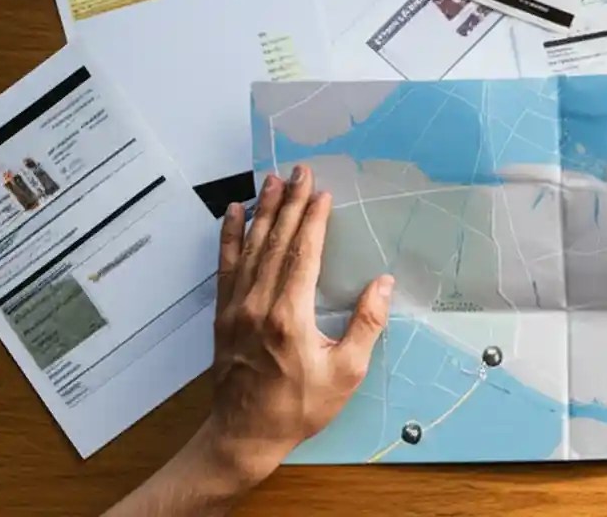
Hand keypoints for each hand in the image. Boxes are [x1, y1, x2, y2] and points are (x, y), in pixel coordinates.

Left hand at [205, 166, 394, 482]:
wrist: (244, 435)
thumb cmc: (299, 408)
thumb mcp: (346, 372)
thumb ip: (366, 324)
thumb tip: (383, 284)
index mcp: (289, 316)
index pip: (303, 254)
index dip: (314, 220)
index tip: (322, 193)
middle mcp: (258, 304)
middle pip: (277, 241)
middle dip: (291, 203)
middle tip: (300, 171)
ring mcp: (236, 307)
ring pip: (251, 247)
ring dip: (263, 210)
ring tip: (272, 180)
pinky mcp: (223, 314)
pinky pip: (226, 265)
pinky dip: (230, 236)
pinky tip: (234, 213)